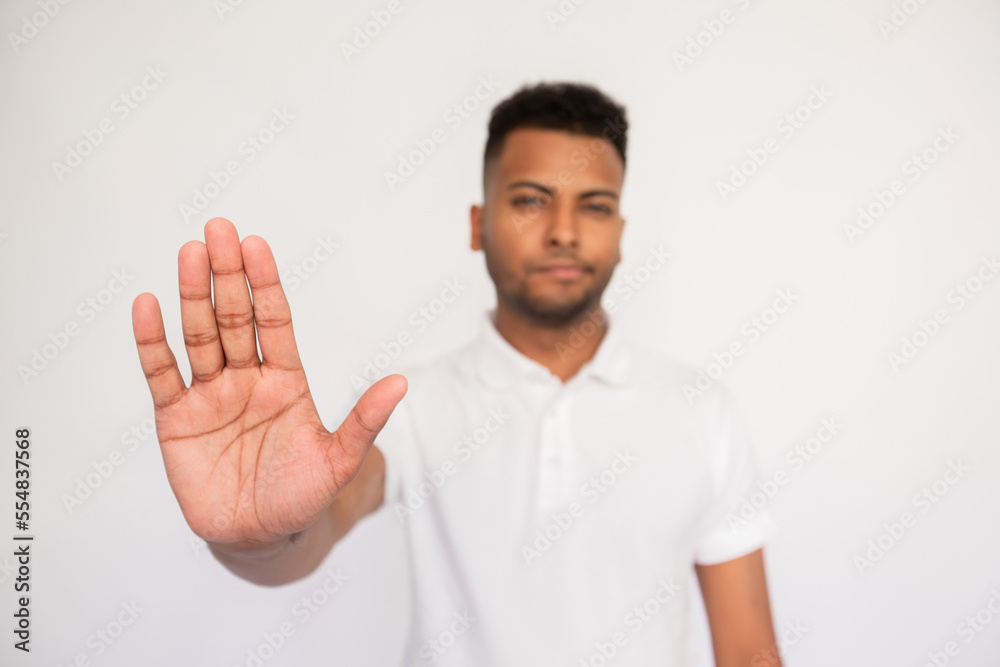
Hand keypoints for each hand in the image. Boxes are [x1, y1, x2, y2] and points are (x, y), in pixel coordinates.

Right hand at [131, 218, 405, 548]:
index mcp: (286, 379)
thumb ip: (365, 421)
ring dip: (192, 295)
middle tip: (219, 230)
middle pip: (234, 317)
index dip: (265, 284)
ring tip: (189, 253)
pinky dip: (152, 342)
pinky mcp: (176, 418)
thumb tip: (402, 382)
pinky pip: (161, 374)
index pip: (274, 321)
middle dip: (227, 275)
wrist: (258, 537)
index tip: (256, 245)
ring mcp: (210, 395)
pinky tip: (147, 305)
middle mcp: (246, 378)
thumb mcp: (339, 461)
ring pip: (199, 336)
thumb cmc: (301, 496)